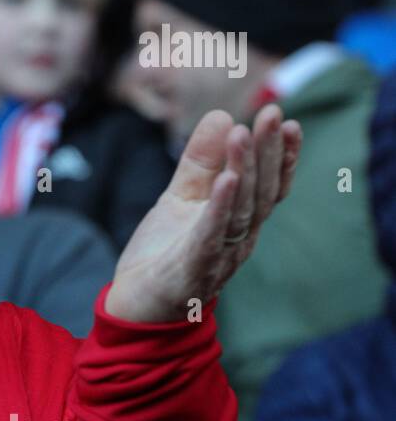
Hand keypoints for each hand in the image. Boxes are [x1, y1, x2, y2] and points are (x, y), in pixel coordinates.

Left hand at [105, 105, 301, 323]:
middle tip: (273, 114)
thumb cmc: (164, 252)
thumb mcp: (180, 197)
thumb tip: (223, 115)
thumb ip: (200, 162)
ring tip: (242, 134)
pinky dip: (221, 207)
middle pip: (261, 192)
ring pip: (241, 210)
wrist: (135, 306)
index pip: (269, 185)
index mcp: (239, 220)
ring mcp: (219, 254)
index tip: (285, 120)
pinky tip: (226, 180)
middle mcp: (238, 238)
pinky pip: (212, 235)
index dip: (280, 155)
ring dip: (244, 170)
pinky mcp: (194, 268)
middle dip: (268, 152)